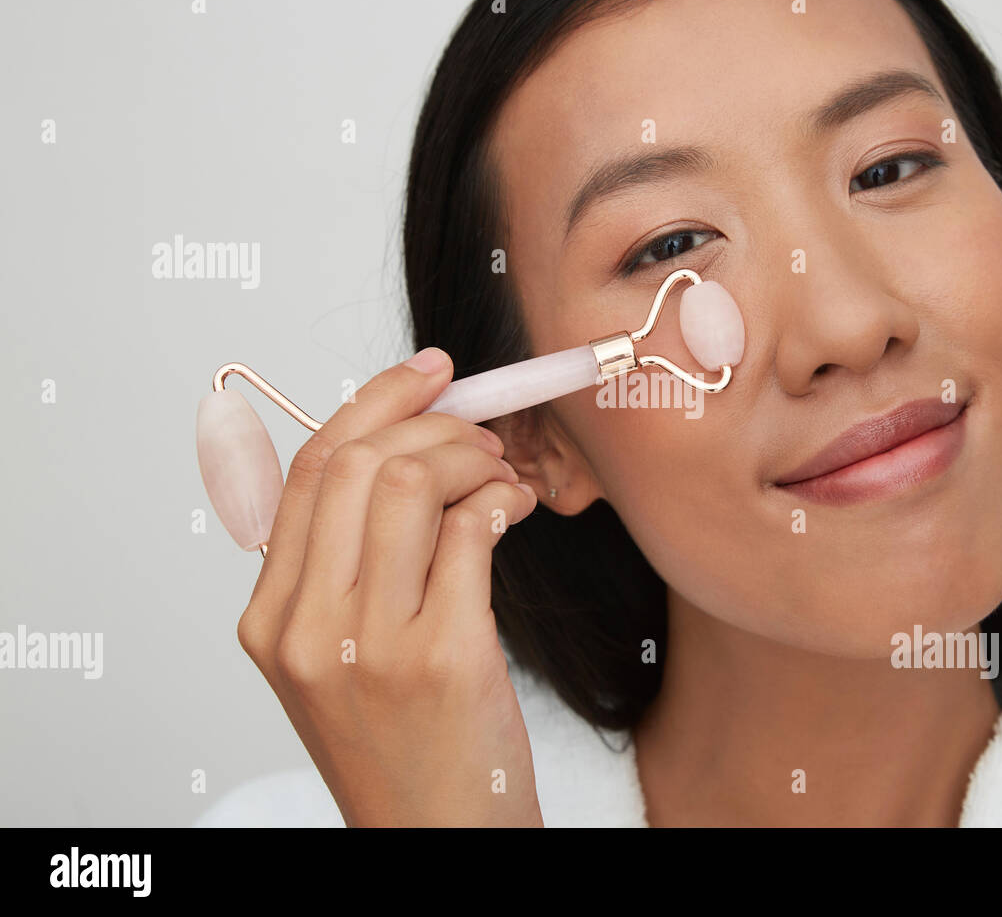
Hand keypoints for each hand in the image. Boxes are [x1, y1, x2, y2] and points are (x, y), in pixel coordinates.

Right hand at [235, 347, 543, 825]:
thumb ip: (350, 567)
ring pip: (410, 484)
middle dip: (433, 425)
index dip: (372, 405)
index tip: (426, 375)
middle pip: (355, 465)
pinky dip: (503, 500)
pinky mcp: (442, 657)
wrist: (439, 841)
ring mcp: (368, 644)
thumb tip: (403, 456)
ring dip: (475, 460)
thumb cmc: (406, 748)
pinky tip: (516, 512)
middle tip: (482, 432)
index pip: (307, 474)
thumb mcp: (341, 660)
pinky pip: (471, 531)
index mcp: (270, 620)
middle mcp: (304, 628)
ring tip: (504, 479)